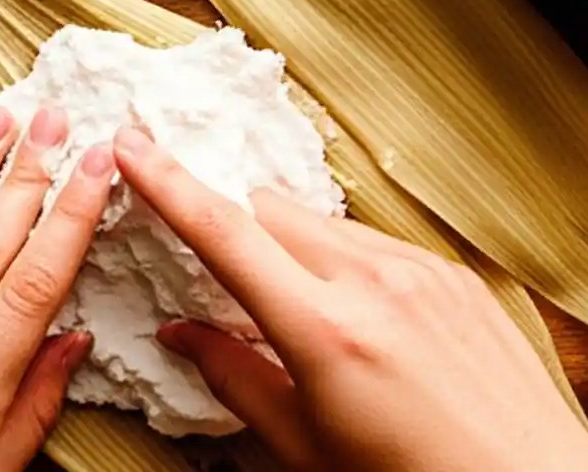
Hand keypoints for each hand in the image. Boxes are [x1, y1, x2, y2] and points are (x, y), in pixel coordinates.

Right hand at [113, 126, 587, 471]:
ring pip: (323, 224)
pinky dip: (347, 264)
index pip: (225, 234)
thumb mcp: (303, 449)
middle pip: (271, 210)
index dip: (168, 185)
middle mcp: (374, 281)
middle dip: (235, 227)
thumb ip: (234, 379)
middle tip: (226, 273)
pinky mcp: (454, 274)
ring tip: (306, 315)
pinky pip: (375, 243)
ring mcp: (422, 270)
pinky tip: (363, 321)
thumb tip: (181, 333)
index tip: (132, 145)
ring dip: (293, 248)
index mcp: (324, 330)